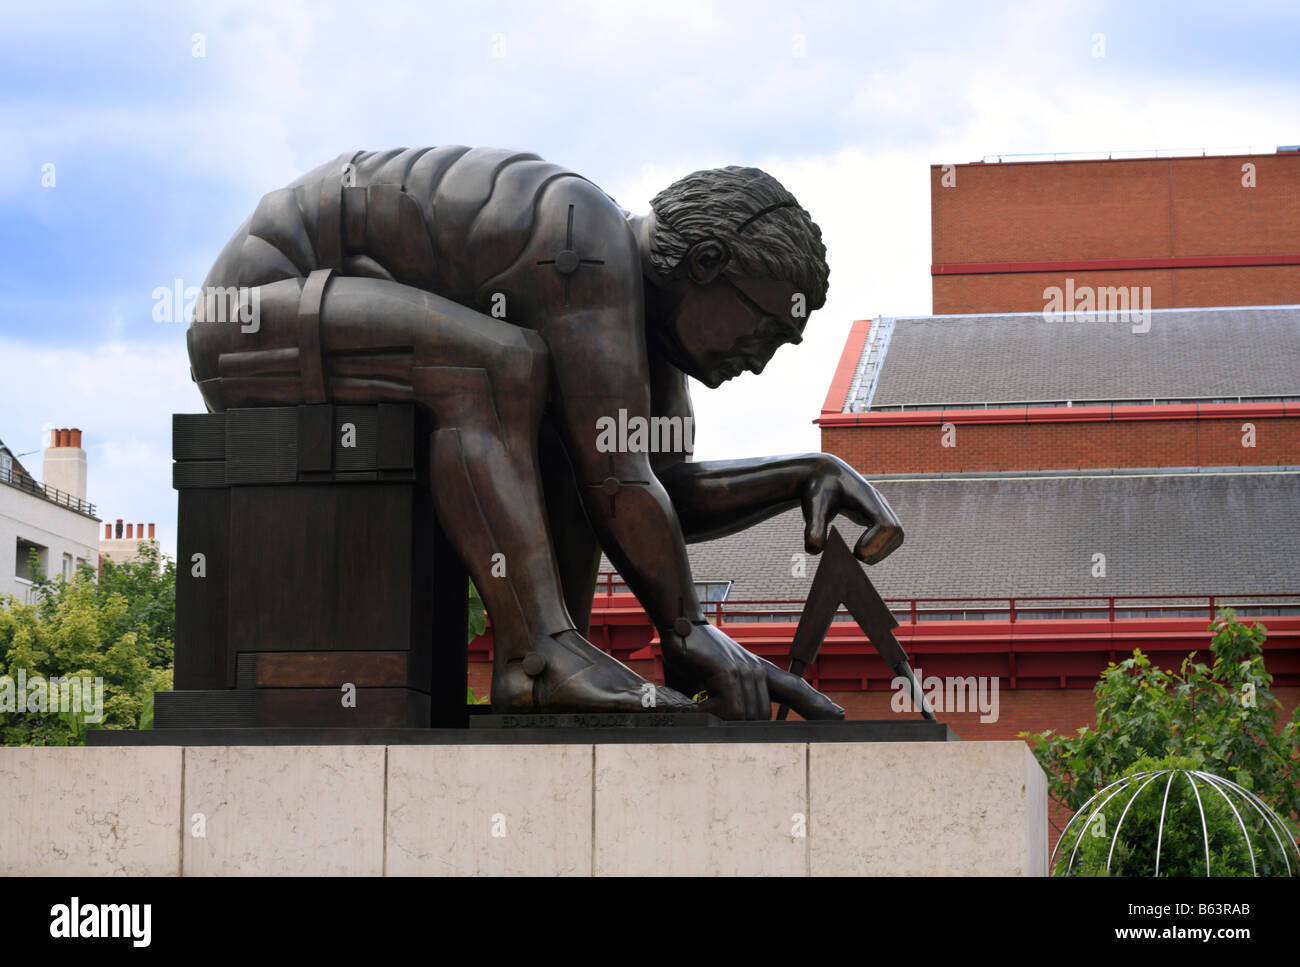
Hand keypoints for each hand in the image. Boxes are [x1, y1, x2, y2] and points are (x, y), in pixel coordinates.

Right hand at [659, 620, 844, 720]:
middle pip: (761, 719)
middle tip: (711, 726)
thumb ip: (719, 703)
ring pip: (747, 718)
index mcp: (757, 671)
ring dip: (718, 721)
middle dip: (741, 732)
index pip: (793, 688)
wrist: (677, 623)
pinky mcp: (730, 671)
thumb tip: (718, 728)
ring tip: (694, 709)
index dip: (816, 704)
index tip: (838, 715)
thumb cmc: (688, 656)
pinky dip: (710, 716)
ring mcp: (746, 670)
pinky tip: (695, 707)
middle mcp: (757, 670)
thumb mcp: (707, 683)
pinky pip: (730, 711)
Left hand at [800, 456, 903, 563]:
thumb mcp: (812, 505)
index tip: (854, 552)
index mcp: (866, 497)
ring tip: (857, 556)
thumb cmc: (818, 488)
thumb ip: (813, 527)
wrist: (823, 473)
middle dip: (879, 550)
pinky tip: (860, 551)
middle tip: (854, 557)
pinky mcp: (878, 515)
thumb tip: (814, 550)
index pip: (886, 524)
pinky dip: (880, 548)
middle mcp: (878, 502)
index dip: (875, 543)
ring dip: (881, 552)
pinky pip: (891, 535)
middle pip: (896, 531)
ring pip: (897, 535)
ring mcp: (881, 508)